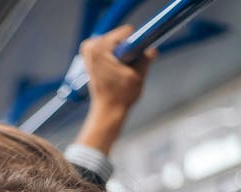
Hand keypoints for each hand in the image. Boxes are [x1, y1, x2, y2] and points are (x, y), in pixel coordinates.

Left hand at [75, 25, 155, 153]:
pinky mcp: (89, 55)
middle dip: (128, 49)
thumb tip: (152, 49)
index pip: (126, 32)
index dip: (136, 44)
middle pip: (120, 35)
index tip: (136, 57)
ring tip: (120, 72)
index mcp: (100, 48)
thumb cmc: (120, 97)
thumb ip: (146, 59)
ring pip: (116, 41)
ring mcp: (88, 51)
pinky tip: (115, 70)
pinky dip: (116, 55)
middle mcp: (91, 46)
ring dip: (122, 53)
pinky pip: (109, 46)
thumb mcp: (138, 76)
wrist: (107, 110)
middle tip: (126, 69)